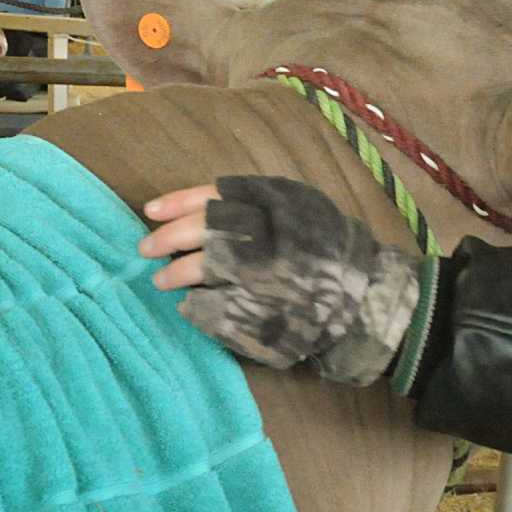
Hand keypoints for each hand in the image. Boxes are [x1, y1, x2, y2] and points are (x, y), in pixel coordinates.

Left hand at [140, 177, 423, 385]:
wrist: (365, 297)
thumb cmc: (326, 248)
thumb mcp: (298, 208)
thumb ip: (257, 201)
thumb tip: (197, 207)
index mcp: (274, 206)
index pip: (212, 197)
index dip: (176, 203)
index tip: (150, 211)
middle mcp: (265, 238)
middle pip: (201, 232)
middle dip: (167, 239)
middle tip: (146, 248)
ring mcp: (260, 279)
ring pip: (200, 271)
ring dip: (174, 275)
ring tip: (162, 280)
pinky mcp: (258, 314)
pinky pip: (212, 309)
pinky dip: (194, 306)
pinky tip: (187, 304)